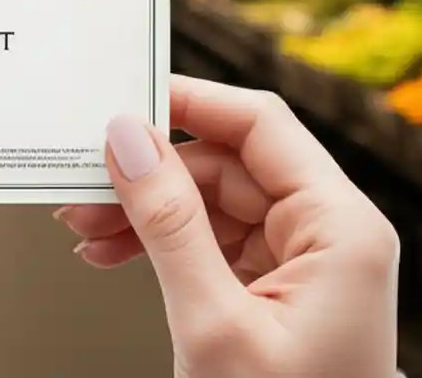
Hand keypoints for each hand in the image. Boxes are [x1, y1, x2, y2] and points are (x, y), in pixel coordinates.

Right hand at [59, 75, 398, 377]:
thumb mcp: (212, 320)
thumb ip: (167, 222)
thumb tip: (127, 138)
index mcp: (340, 228)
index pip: (260, 126)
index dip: (189, 103)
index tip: (123, 100)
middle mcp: (327, 234)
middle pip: (225, 164)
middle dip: (147, 174)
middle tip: (81, 186)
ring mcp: (300, 262)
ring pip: (208, 202)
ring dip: (142, 211)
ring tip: (82, 230)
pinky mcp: (272, 288)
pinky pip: (208, 241)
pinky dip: (157, 245)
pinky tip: (109, 256)